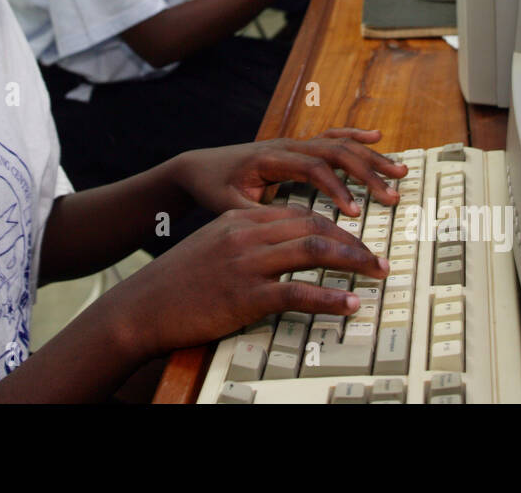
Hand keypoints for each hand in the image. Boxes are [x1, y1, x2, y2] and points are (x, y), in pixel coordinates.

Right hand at [112, 204, 389, 356]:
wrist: (143, 307)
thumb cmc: (177, 283)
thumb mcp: (211, 248)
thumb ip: (245, 242)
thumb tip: (280, 251)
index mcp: (240, 220)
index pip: (300, 213)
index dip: (335, 224)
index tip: (356, 239)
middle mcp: (247, 235)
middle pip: (314, 226)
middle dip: (353, 240)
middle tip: (378, 258)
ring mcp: (247, 264)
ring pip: (314, 251)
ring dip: (353, 261)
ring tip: (377, 273)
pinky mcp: (247, 295)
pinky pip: (300, 292)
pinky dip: (331, 298)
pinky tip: (350, 304)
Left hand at [170, 127, 407, 216]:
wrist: (196, 167)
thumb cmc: (210, 187)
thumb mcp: (227, 205)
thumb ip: (255, 215)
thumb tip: (290, 229)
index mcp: (270, 158)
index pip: (313, 168)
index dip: (336, 189)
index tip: (355, 213)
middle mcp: (285, 146)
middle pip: (334, 152)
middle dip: (366, 173)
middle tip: (392, 195)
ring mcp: (293, 144)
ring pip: (338, 143)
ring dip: (370, 157)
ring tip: (399, 171)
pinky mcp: (296, 148)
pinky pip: (330, 138)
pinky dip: (355, 137)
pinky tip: (377, 138)